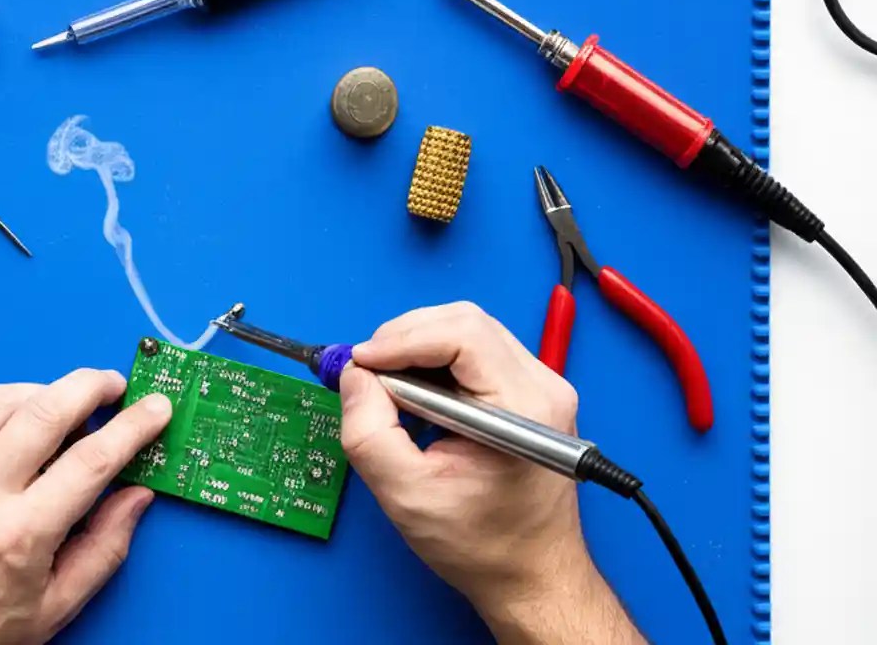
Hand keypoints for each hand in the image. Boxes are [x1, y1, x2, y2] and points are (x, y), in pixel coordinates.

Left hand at [0, 369, 171, 644]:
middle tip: (112, 385)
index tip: (154, 408)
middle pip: (45, 411)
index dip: (132, 426)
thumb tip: (136, 497)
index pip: (91, 461)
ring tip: (61, 401)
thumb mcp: (52, 609)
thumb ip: (103, 550)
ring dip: (39, 389)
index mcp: (20, 536)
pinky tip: (4, 418)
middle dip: (90, 386)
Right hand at [340, 303, 642, 643]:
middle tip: (365, 371)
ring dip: (418, 347)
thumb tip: (354, 376)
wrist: (532, 575)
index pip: (462, 335)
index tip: (361, 364)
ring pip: (469, 330)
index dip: (402, 339)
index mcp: (524, 409)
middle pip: (465, 321)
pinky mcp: (530, 393)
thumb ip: (370, 432)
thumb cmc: (482, 545)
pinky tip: (414, 395)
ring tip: (386, 384)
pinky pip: (476, 353)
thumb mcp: (407, 496)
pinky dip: (435, 361)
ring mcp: (541, 387)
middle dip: (405, 337)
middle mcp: (543, 387)